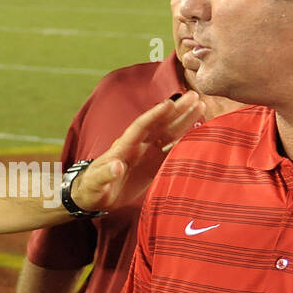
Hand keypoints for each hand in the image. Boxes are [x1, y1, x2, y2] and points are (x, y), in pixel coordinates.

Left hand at [70, 92, 203, 212]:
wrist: (94, 196)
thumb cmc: (92, 187)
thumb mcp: (95, 182)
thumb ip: (105, 174)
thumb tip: (118, 166)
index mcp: (124, 146)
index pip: (142, 126)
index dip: (155, 115)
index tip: (170, 103)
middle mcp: (139, 146)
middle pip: (160, 124)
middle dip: (177, 110)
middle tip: (194, 96)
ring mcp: (148, 155)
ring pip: (169, 134)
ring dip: (184, 121)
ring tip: (200, 106)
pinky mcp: (154, 166)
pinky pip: (172, 151)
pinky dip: (185, 142)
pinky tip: (198, 133)